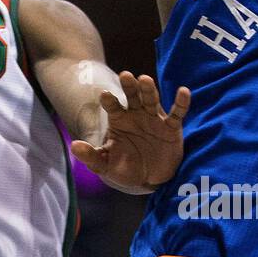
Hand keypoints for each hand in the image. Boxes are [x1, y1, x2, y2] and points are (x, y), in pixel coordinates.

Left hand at [71, 72, 190, 194]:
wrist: (148, 180)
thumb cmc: (124, 169)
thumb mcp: (106, 164)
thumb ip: (91, 156)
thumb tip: (74, 146)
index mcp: (119, 119)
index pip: (112, 105)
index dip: (109, 100)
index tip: (105, 95)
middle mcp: (136, 114)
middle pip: (132, 96)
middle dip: (129, 86)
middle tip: (125, 76)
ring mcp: (154, 119)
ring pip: (151, 100)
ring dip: (149, 90)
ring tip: (145, 79)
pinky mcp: (171, 127)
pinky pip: (177, 113)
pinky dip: (181, 102)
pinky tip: (183, 91)